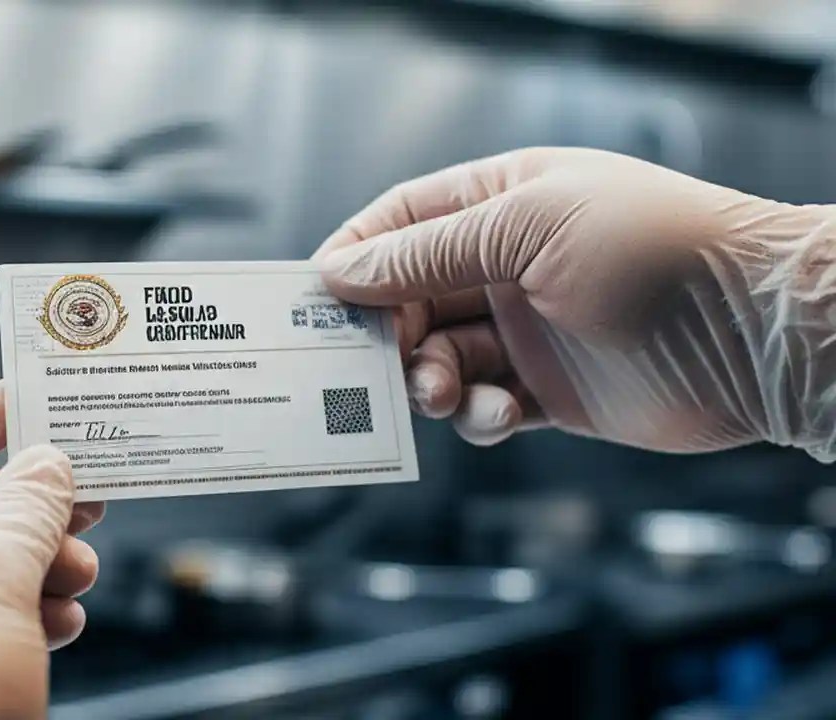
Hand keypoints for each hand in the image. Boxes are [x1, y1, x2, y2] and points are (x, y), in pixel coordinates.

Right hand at [315, 148, 833, 459]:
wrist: (755, 334)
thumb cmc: (654, 251)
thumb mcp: (528, 227)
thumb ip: (429, 251)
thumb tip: (343, 270)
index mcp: (504, 201)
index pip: (404, 220)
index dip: (358, 255)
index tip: (321, 297)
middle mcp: (509, 263)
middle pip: (411, 296)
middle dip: (387, 330)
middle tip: (379, 360)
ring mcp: (527, 329)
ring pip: (438, 356)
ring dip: (426, 379)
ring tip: (440, 392)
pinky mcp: (547, 390)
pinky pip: (481, 405)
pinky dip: (474, 416)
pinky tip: (495, 414)